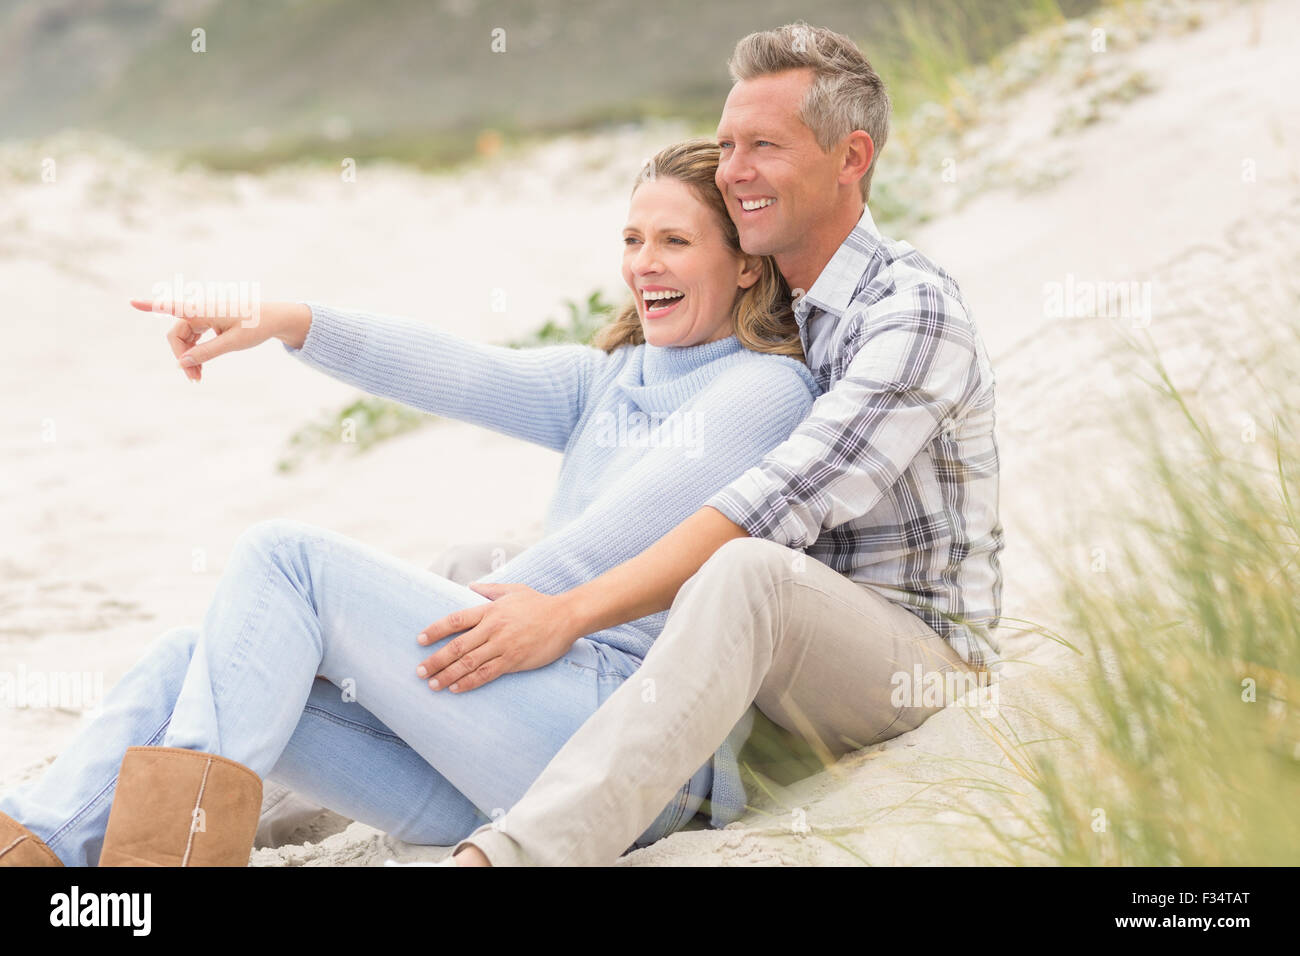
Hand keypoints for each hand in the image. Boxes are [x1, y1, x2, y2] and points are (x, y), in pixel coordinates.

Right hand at [129, 297, 310, 381]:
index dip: (151, 305)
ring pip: (185, 338)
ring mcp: (204, 315)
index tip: (131, 302)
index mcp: (205, 309)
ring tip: (198, 378)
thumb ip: (207, 352)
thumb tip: (181, 363)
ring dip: (188, 357)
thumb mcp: (233, 343)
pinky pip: (194, 337)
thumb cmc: (257, 326)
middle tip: (194, 379)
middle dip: (182, 356)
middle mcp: (201, 309)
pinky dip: (196, 352)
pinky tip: (199, 368)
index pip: (173, 307)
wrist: (276, 319)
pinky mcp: (209, 320)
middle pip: (178, 334)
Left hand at [416, 582, 578, 692]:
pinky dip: (469, 682)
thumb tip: (471, 587)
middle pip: (458, 646)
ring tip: (432, 684)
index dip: (435, 631)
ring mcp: (503, 645)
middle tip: (420, 671)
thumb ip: (490, 590)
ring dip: (448, 675)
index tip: (420, 640)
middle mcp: (493, 628)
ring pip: (469, 663)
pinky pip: (487, 674)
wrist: (566, 617)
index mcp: (490, 610)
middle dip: (436, 660)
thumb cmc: (540, 603)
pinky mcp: (514, 660)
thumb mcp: (514, 590)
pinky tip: (456, 688)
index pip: (456, 620)